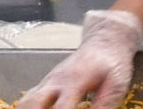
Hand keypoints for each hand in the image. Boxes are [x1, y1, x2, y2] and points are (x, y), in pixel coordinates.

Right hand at [16, 10, 142, 108]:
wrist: (103, 41)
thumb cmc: (112, 63)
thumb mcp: (116, 84)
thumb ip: (104, 105)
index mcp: (74, 81)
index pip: (62, 108)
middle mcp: (56, 80)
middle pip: (33, 103)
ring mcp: (48, 81)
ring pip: (26, 101)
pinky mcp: (46, 83)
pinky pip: (29, 99)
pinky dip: (28, 108)